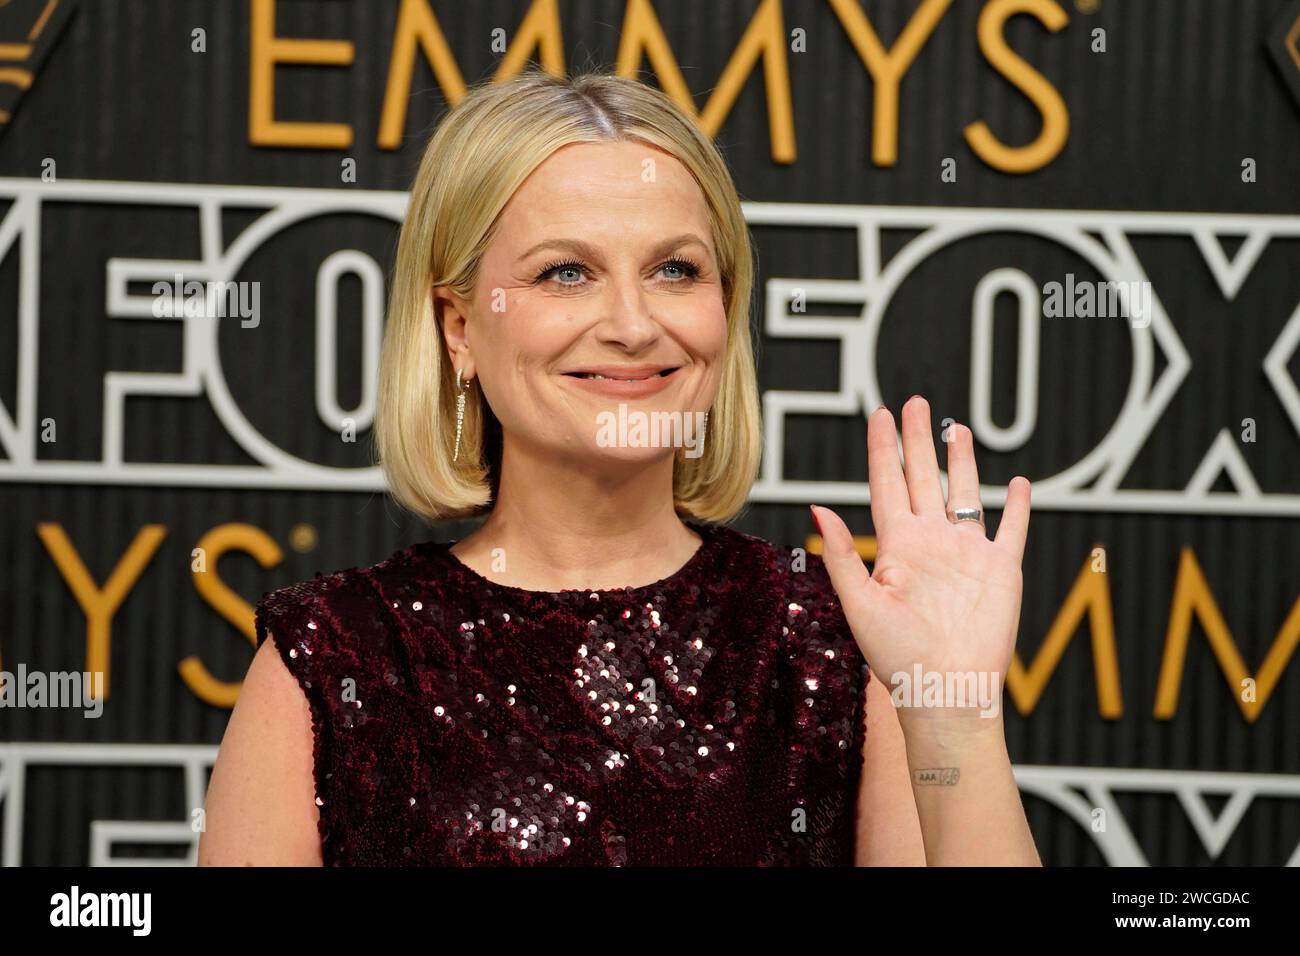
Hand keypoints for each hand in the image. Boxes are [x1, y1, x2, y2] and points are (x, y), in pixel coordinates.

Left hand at [811, 396, 1030, 727]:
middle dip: (919, 440)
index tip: (879, 414)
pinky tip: (1017, 483)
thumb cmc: (896, 657)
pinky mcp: (1002, 569)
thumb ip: (843, 555)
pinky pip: (1012, 530)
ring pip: (965, 494)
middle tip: (915, 402)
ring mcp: (967, 553)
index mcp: (896, 546)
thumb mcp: (860, 603)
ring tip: (958, 428)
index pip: (887, 484)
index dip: (883, 449)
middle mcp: (931, 542)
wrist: (945, 691)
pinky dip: (1018, 506)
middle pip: (924, 477)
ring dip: (963, 461)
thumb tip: (817, 506)